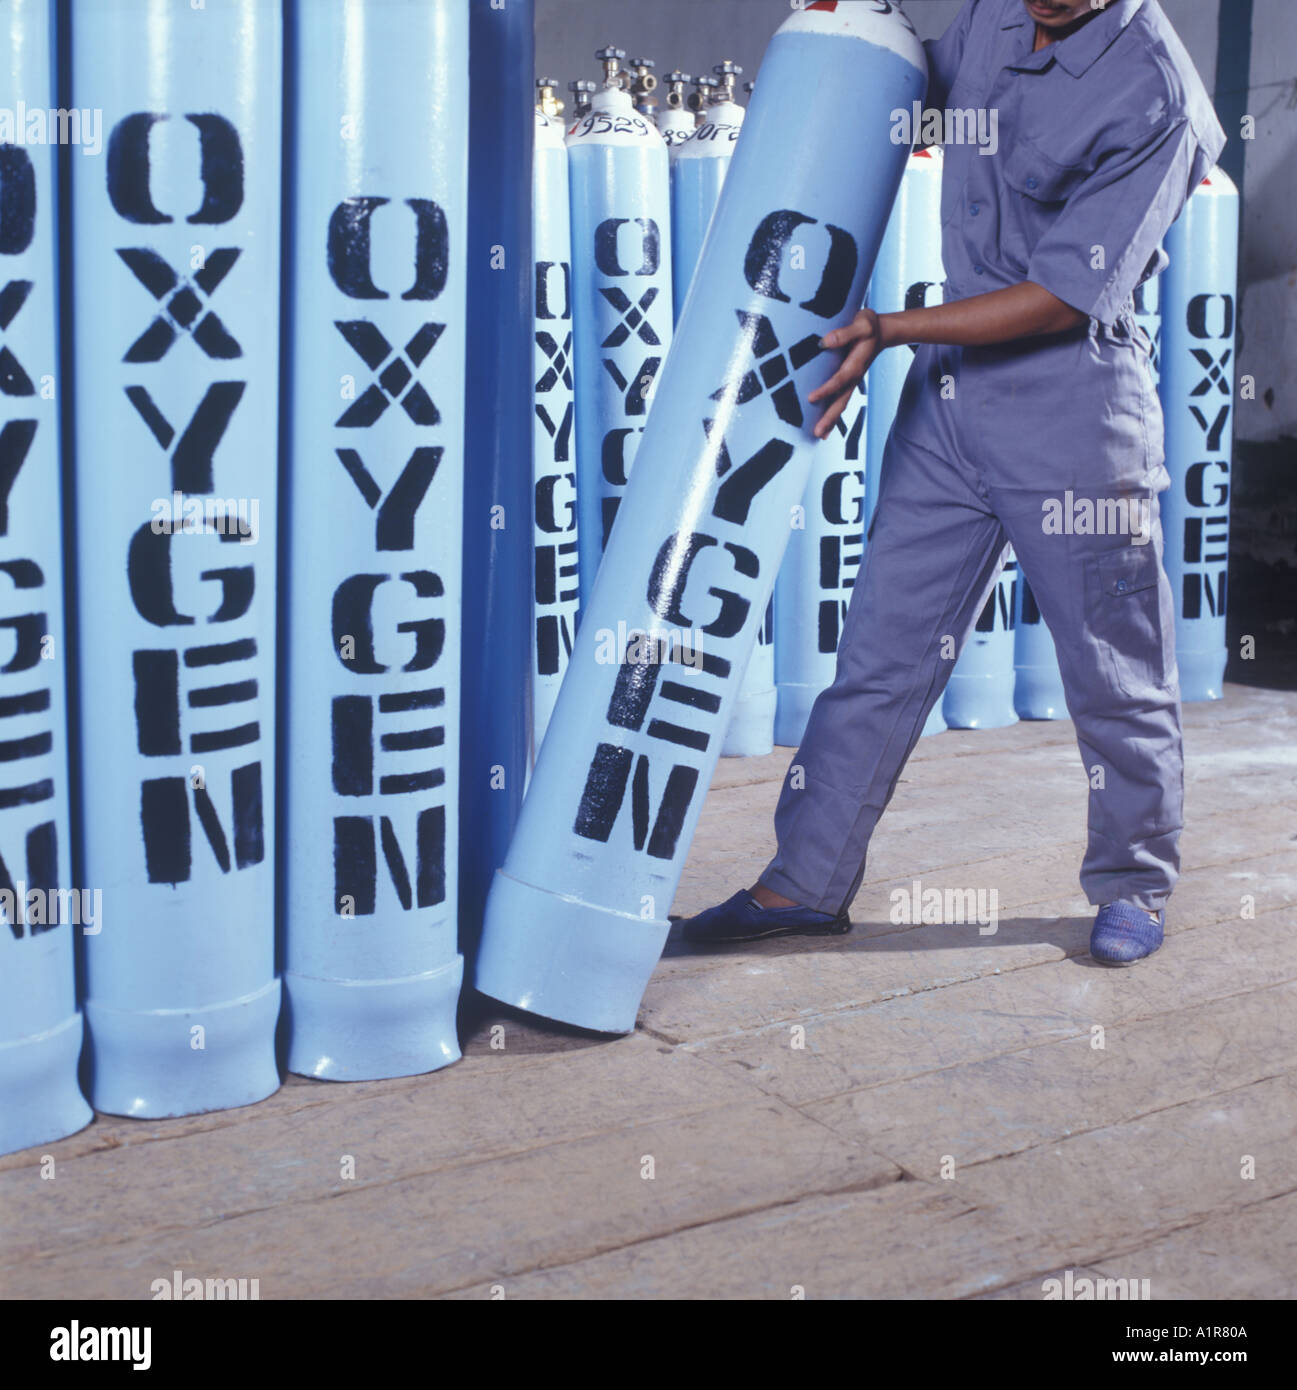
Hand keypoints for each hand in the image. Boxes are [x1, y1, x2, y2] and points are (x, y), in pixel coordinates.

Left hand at [809, 308, 884, 438]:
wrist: (884, 331)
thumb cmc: (870, 325)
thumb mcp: (862, 323)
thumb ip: (845, 332)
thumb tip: (824, 342)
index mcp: (856, 364)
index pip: (839, 379)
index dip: (826, 389)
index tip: (811, 398)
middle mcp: (854, 376)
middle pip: (841, 400)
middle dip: (830, 417)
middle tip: (817, 433)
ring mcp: (852, 380)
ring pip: (841, 403)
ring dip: (831, 420)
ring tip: (819, 435)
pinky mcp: (849, 380)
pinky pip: (841, 399)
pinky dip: (834, 413)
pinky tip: (825, 424)